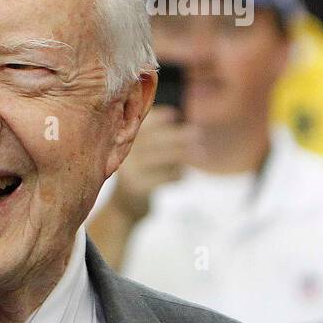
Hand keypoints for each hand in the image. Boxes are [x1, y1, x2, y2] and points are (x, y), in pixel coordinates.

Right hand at [110, 106, 195, 221]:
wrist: (124, 207)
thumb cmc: (139, 174)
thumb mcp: (140, 153)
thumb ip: (155, 137)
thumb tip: (182, 122)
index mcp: (121, 142)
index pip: (140, 125)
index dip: (158, 117)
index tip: (176, 114)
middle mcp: (123, 155)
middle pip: (155, 140)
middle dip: (178, 135)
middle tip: (198, 133)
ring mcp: (129, 172)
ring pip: (163, 158)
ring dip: (184, 154)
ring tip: (200, 154)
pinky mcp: (138, 188)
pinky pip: (166, 177)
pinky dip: (179, 174)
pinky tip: (183, 175)